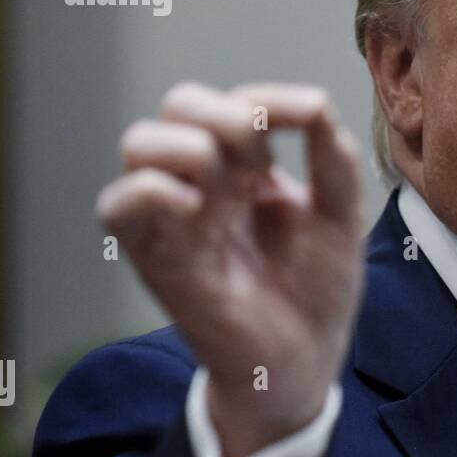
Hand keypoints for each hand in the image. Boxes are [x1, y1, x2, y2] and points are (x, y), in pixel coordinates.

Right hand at [97, 81, 363, 456]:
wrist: (304, 357)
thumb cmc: (316, 289)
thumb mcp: (341, 215)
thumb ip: (332, 158)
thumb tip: (315, 104)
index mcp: (244, 166)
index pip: (237, 102)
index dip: (272, 98)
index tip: (310, 118)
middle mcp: (202, 182)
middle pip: (180, 104)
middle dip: (229, 119)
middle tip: (263, 169)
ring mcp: (173, 215)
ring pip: (140, 141)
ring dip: (194, 149)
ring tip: (234, 193)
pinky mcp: (152, 255)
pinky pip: (116, 203)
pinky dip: (151, 190)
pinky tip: (197, 208)